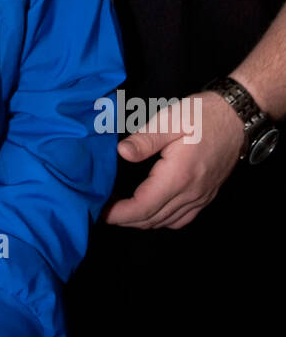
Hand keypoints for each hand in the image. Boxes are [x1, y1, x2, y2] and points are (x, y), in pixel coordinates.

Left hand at [104, 91, 244, 229]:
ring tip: (121, 212)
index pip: (144, 206)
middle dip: (126, 220)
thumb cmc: (202, 115)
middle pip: (153, 219)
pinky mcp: (206, 195)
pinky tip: (151, 211)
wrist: (236, 117)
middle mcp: (191, 193)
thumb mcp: (170, 120)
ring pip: (167, 221)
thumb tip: (122, 153)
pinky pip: (182, 219)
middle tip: (103, 211)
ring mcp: (201, 197)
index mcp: (178, 176)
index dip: (120, 213)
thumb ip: (145, 139)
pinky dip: (162, 220)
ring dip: (142, 222)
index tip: (101, 211)